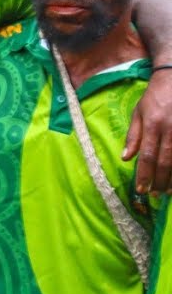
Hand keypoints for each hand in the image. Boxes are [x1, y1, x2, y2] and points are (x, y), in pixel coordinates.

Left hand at [125, 69, 171, 193]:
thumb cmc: (155, 97)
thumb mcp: (138, 112)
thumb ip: (133, 136)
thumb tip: (126, 158)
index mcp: (152, 125)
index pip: (148, 155)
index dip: (145, 175)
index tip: (141, 189)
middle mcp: (170, 129)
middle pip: (165, 161)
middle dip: (159, 181)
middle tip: (154, 195)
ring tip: (167, 191)